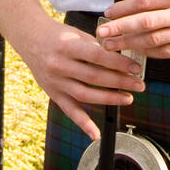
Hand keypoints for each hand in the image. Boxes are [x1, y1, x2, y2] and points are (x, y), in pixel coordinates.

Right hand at [19, 16, 144, 138]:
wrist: (30, 38)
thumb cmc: (58, 35)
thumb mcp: (77, 35)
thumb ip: (97, 48)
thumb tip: (122, 62)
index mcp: (67, 46)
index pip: (98, 57)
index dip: (119, 63)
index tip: (136, 68)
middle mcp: (59, 65)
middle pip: (94, 77)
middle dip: (120, 82)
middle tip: (139, 84)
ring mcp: (55, 82)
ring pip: (85, 95)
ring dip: (109, 99)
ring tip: (128, 98)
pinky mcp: (53, 93)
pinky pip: (70, 111)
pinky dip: (83, 124)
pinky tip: (96, 134)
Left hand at [97, 0, 169, 59]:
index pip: (144, 2)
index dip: (123, 9)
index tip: (108, 14)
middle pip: (145, 23)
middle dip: (120, 29)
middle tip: (102, 34)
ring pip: (153, 40)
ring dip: (130, 44)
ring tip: (114, 46)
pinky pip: (166, 52)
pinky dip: (148, 52)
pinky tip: (136, 51)